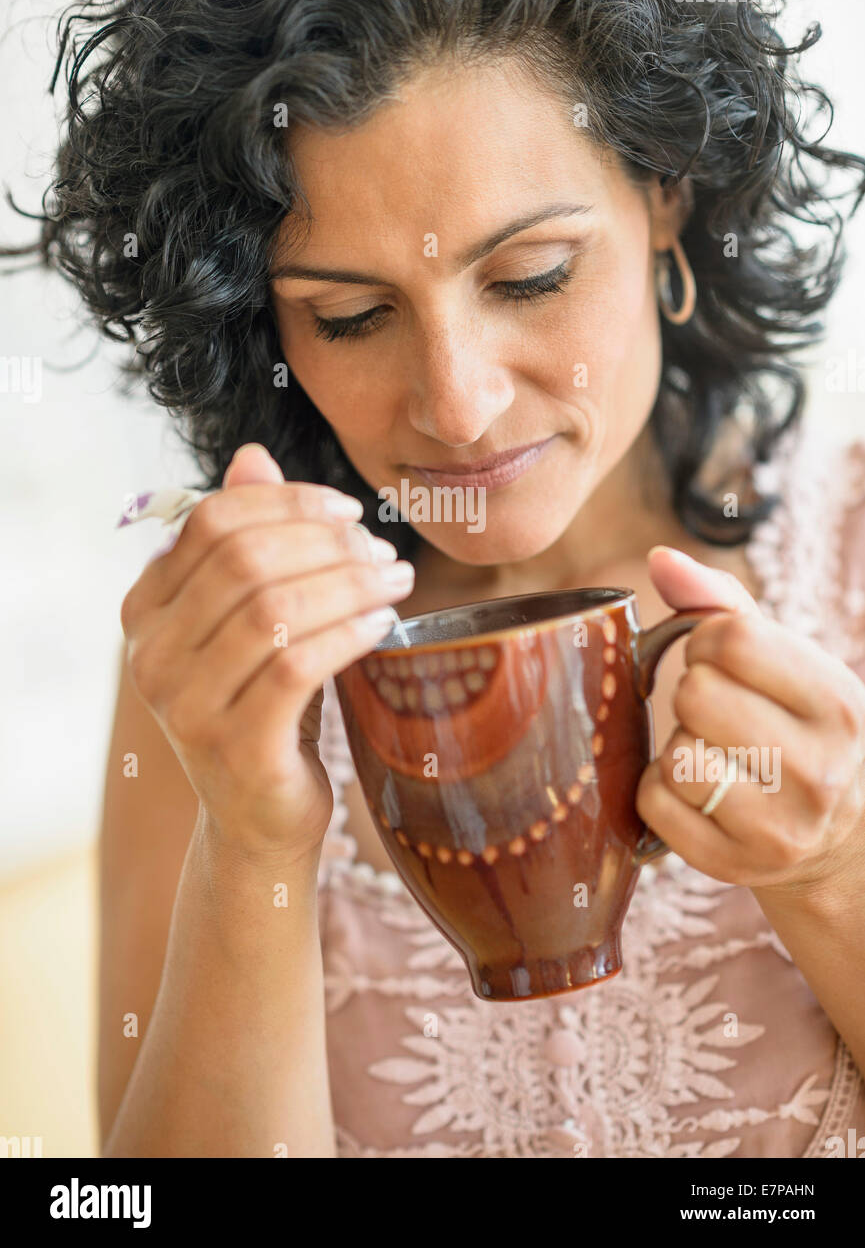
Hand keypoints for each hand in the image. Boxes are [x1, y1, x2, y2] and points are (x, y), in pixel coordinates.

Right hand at [120, 443, 414, 863]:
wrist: (259, 819)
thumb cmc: (264, 706)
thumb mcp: (254, 619)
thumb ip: (247, 541)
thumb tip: (252, 456)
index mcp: (144, 609)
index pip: (212, 521)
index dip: (289, 504)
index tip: (350, 511)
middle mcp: (147, 654)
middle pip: (244, 559)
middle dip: (328, 543)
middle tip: (383, 552)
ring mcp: (183, 704)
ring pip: (273, 607)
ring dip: (349, 582)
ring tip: (398, 580)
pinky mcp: (233, 746)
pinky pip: (296, 664)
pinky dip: (348, 632)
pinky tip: (384, 621)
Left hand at [635, 546, 864, 893]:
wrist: (839, 836)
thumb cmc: (796, 725)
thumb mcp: (785, 661)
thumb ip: (720, 603)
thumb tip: (660, 559)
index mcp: (837, 701)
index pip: (729, 639)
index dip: (703, 640)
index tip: (717, 660)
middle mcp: (819, 769)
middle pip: (694, 696)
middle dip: (691, 694)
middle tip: (715, 711)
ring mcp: (779, 827)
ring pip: (674, 755)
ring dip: (678, 746)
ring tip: (712, 752)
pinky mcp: (733, 865)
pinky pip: (654, 803)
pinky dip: (660, 791)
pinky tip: (696, 790)